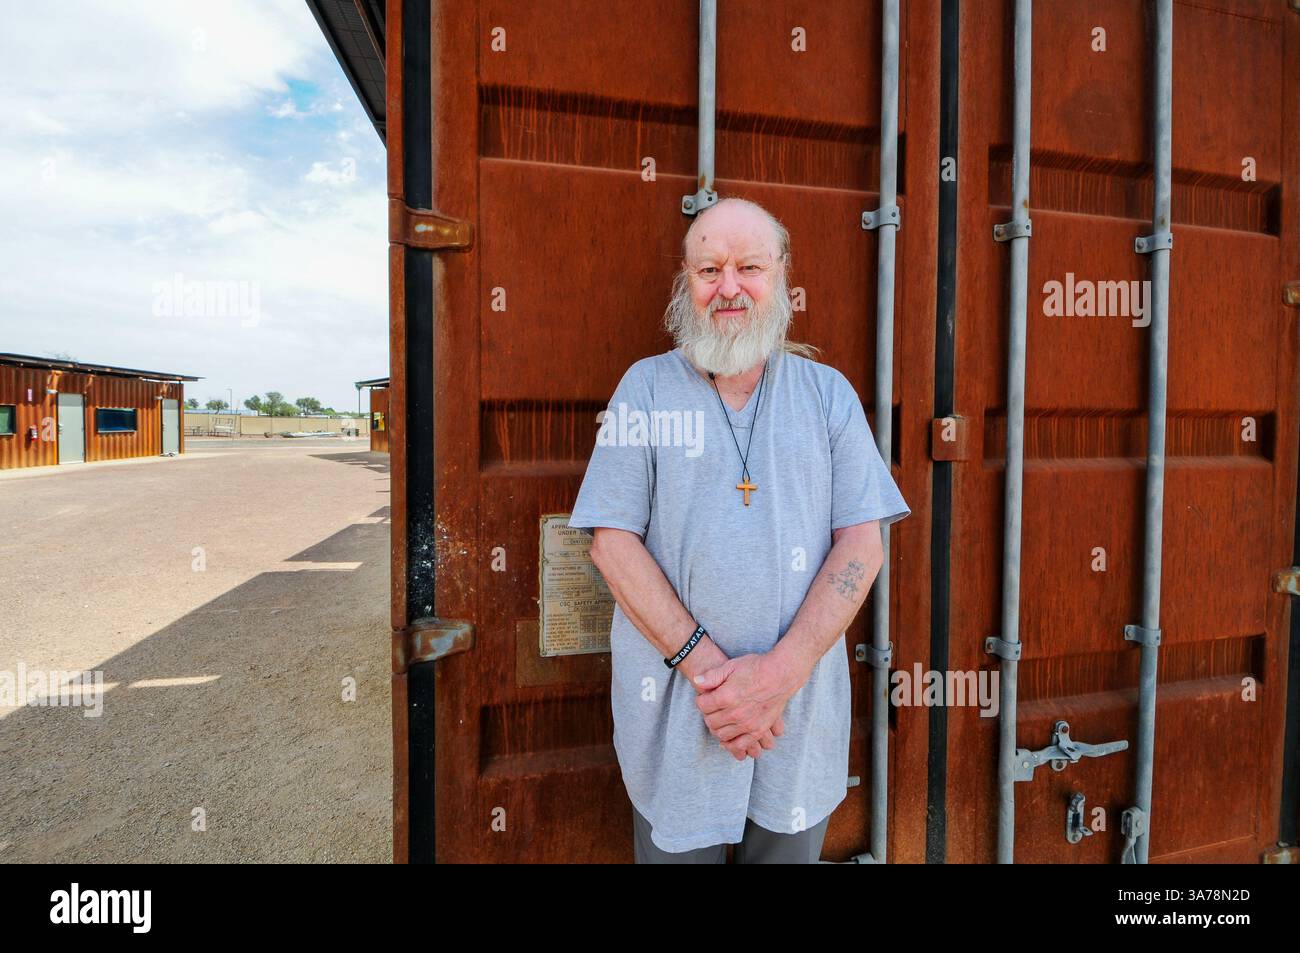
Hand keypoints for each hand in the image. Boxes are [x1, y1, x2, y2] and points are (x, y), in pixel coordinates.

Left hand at [679, 639, 783, 759]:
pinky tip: (728, 739)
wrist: (781, 674)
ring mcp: (747, 724)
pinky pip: (740, 745)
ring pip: (722, 735)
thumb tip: (696, 680)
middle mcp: (735, 713)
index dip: (701, 700)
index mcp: (726, 697)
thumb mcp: (731, 666)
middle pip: (710, 721)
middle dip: (708, 714)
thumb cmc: (756, 667)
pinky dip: (731, 745)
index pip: (702, 705)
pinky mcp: (758, 730)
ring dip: (717, 729)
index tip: (706, 696)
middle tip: (713, 708)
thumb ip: (712, 676)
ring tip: (720, 720)